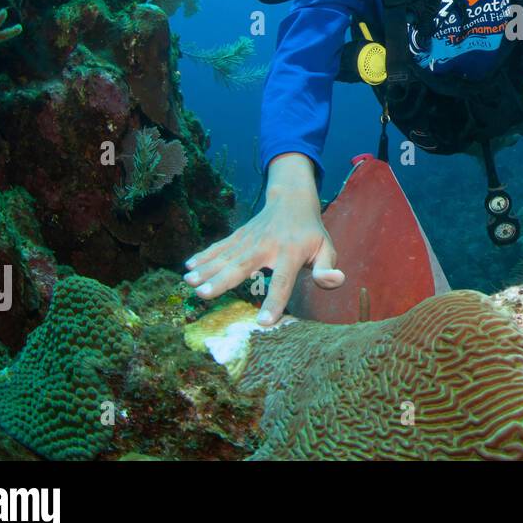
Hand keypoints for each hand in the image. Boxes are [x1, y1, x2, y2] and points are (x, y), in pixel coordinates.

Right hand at [184, 153, 343, 324]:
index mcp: (291, 253)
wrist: (292, 200)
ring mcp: (250, 239)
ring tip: (190, 283)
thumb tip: (334, 281)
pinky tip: (188, 266)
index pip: (283, 281)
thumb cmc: (310, 233)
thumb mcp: (326, 248)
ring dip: (207, 269)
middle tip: (205, 294)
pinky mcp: (239, 236)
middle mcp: (267, 246)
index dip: (274, 301)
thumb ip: (327, 267)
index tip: (264, 322)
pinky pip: (220, 247)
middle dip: (224, 280)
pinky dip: (204, 255)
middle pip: (244, 265)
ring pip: (226, 256)